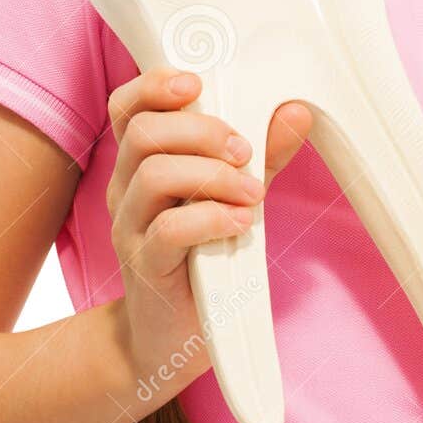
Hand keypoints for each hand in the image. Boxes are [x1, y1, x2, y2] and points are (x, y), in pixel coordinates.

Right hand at [106, 65, 312, 394]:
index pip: (127, 108)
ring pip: (154, 175)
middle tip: (244, 151)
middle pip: (144, 134)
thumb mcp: (232, 196)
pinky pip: (168, 230)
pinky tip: (242, 224)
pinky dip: (212, 217)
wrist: (168, 338)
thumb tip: (296, 111)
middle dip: (201, 130)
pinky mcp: (145, 267)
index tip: (198, 84)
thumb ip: (261, 156)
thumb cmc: (203, 257)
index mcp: (140, 164)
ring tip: (253, 193)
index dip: (155, 86)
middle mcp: (126, 190)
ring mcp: (129, 229)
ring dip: (214, 175)